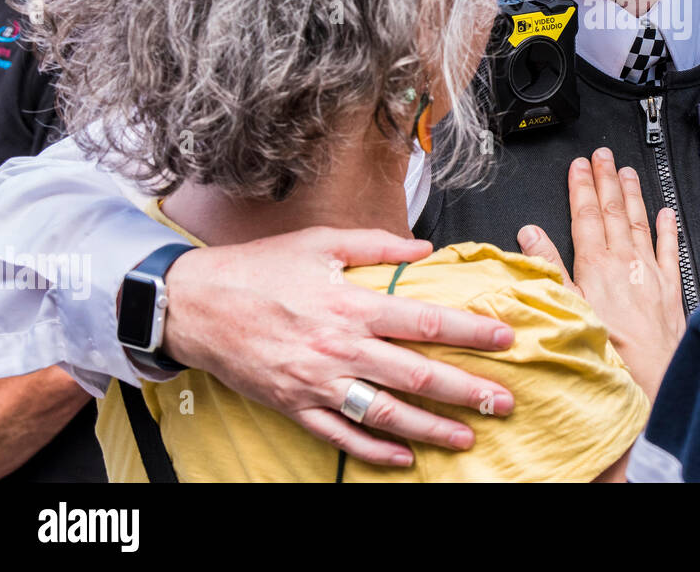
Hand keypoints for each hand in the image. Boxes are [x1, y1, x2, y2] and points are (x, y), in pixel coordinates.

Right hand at [160, 227, 515, 466]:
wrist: (195, 305)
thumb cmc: (260, 269)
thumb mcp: (321, 242)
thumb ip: (377, 245)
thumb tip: (424, 247)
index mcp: (351, 306)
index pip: (425, 322)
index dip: (469, 332)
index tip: (504, 339)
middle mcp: (339, 349)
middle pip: (415, 376)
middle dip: (464, 391)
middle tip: (501, 402)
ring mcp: (317, 383)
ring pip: (384, 414)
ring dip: (430, 430)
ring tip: (466, 437)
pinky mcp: (295, 406)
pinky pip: (340, 436)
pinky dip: (374, 451)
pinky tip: (404, 459)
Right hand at [518, 147, 685, 400]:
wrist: (650, 378)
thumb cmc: (608, 353)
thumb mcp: (564, 309)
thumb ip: (547, 267)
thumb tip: (530, 234)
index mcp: (596, 266)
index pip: (586, 215)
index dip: (582, 187)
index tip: (579, 167)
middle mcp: (625, 263)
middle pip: (613, 211)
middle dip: (606, 179)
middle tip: (603, 156)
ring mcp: (649, 273)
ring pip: (639, 222)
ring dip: (633, 195)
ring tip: (628, 172)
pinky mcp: (670, 289)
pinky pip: (670, 250)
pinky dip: (668, 228)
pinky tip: (667, 212)